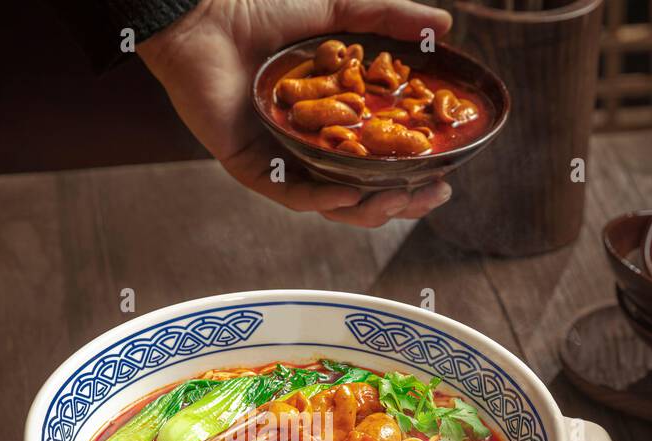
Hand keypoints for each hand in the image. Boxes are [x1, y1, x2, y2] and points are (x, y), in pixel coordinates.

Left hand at [139, 0, 453, 227]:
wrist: (206, 13)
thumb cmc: (263, 8)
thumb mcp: (339, 10)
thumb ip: (390, 18)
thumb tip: (445, 28)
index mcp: (334, 117)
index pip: (380, 158)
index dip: (413, 173)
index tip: (444, 176)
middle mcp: (311, 144)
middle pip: (362, 191)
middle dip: (400, 202)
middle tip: (432, 196)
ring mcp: (282, 158)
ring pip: (329, 204)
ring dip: (367, 209)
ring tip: (396, 199)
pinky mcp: (252, 166)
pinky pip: (291, 193)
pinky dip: (321, 198)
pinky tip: (349, 194)